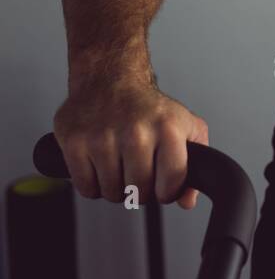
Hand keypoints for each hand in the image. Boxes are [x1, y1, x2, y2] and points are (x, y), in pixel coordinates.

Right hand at [53, 83, 208, 208]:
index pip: (170, 185)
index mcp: (167, 129)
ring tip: (119, 165)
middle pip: (139, 193)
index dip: (167, 192)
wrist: (109, 78)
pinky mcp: (75, 142)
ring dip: (116, 187)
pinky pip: (86, 188)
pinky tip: (100, 165)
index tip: (162, 184)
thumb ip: (196, 163)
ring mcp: (102, 137)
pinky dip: (92, 184)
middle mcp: (136, 132)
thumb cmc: (148, 106)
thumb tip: (186, 200)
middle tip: (137, 172)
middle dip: (140, 190)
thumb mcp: (185, 126)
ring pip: (112, 193)